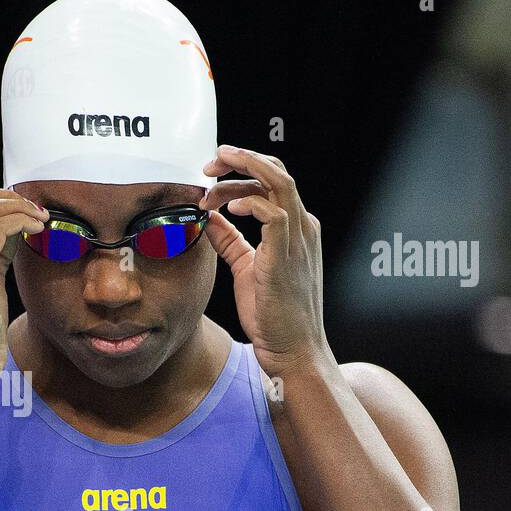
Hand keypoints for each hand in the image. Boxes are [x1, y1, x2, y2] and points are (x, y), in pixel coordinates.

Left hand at [200, 145, 333, 377]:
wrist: (294, 350)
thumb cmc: (274, 314)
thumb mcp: (246, 267)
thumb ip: (229, 240)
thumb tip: (207, 219)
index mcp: (295, 228)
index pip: (271, 182)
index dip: (240, 172)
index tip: (209, 178)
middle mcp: (302, 227)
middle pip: (276, 172)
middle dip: (241, 159)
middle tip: (209, 163)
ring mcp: (298, 240)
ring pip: (279, 182)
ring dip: (244, 170)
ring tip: (213, 173)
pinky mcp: (286, 257)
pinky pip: (276, 214)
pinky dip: (252, 204)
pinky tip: (230, 210)